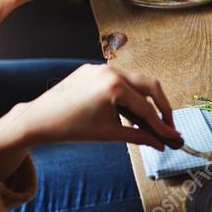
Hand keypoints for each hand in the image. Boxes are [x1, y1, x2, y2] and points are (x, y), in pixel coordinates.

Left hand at [0, 65, 180, 178]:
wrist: (39, 119)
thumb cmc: (70, 128)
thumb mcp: (109, 133)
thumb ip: (139, 137)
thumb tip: (160, 144)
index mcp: (114, 86)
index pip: (146, 108)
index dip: (162, 125)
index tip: (173, 137)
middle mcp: (111, 71)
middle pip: (150, 86)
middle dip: (162, 106)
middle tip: (168, 125)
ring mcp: (102, 67)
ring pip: (136, 81)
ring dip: (146, 99)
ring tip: (150, 120)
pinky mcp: (93, 68)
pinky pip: (119, 79)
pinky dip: (129, 94)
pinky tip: (129, 110)